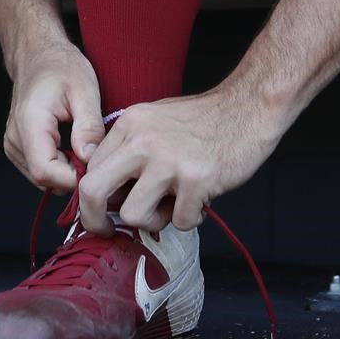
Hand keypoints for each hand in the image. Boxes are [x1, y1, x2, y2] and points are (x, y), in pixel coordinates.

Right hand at [3, 39, 105, 193]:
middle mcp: (15, 139)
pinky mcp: (18, 149)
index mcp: (29, 123)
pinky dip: (60, 165)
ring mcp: (13, 146)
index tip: (96, 167)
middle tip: (96, 154)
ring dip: (67, 171)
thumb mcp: (84, 90)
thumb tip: (90, 159)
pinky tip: (72, 146)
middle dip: (74, 175)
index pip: (45, 171)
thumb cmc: (60, 67)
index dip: (73, 178)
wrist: (38, 55)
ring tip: (84, 145)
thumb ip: (89, 126)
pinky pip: (41, 170)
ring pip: (44, 179)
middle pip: (45, 179)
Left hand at [77, 86, 281, 235]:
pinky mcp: (196, 179)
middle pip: (93, 191)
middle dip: (95, 220)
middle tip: (107, 231)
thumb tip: (107, 190)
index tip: (104, 211)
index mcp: (129, 125)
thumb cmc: (204, 120)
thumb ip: (129, 148)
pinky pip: (178, 221)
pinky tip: (200, 200)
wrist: (249, 108)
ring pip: (133, 215)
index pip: (90, 169)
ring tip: (174, 206)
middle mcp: (143, 141)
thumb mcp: (154, 121)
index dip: (92, 198)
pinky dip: (190, 218)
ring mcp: (168, 160)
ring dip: (154, 221)